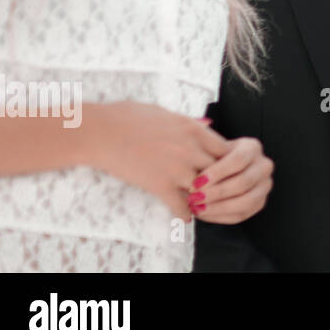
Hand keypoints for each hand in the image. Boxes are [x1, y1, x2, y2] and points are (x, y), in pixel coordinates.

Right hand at [87, 101, 230, 220]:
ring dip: (206, 198)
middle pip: (222, 171)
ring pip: (206, 190)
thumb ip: (188, 124)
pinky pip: (181, 206)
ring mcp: (177, 168)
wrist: (101, 132)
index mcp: (195, 129)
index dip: (228, 161)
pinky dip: (185, 213)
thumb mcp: (167, 114)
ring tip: (205, 205)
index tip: (226, 168)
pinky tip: (184, 216)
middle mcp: (191, 149)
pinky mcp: (159, 185)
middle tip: (220, 190)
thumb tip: (202, 126)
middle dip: (222, 182)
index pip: (227, 149)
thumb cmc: (129, 117)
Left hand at [189, 136, 273, 224]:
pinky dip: (220, 217)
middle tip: (194, 198)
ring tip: (197, 209)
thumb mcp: (210, 151)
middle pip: (244, 182)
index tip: (196, 182)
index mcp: (252, 148)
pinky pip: (241, 215)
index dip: (217, 173)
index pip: (238, 160)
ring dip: (218, 208)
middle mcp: (264, 166)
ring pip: (246, 201)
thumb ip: (205, 159)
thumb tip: (192, 178)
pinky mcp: (259, 203)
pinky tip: (203, 214)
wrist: (222, 168)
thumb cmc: (213, 157)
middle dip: (216, 193)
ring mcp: (264, 186)